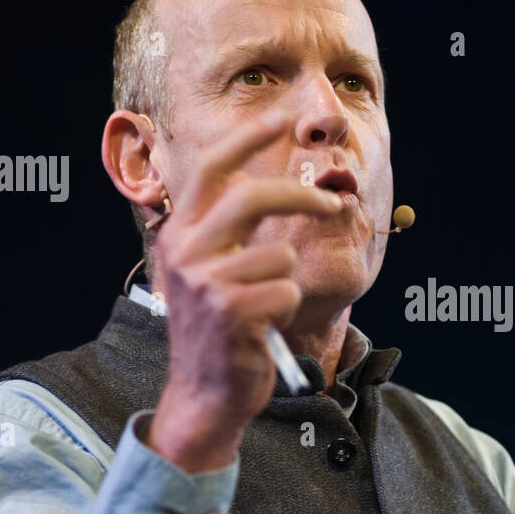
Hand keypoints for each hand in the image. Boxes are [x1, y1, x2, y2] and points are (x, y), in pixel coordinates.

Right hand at [145, 110, 344, 471]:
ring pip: (280, 254)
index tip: (282, 120)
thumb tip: (274, 189)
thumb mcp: (213, 274)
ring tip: (267, 306)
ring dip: (287, 281)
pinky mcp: (230, 311)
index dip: (248, 140)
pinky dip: (288, 308)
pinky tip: (265, 328)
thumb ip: (230, 235)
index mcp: (180, 234)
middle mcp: (186, 251)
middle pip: (254, 197)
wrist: (205, 394)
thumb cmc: (223, 331)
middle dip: (302, 196)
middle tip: (334, 205)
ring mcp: (205, 281)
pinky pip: (286, 290)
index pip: (214, 171)